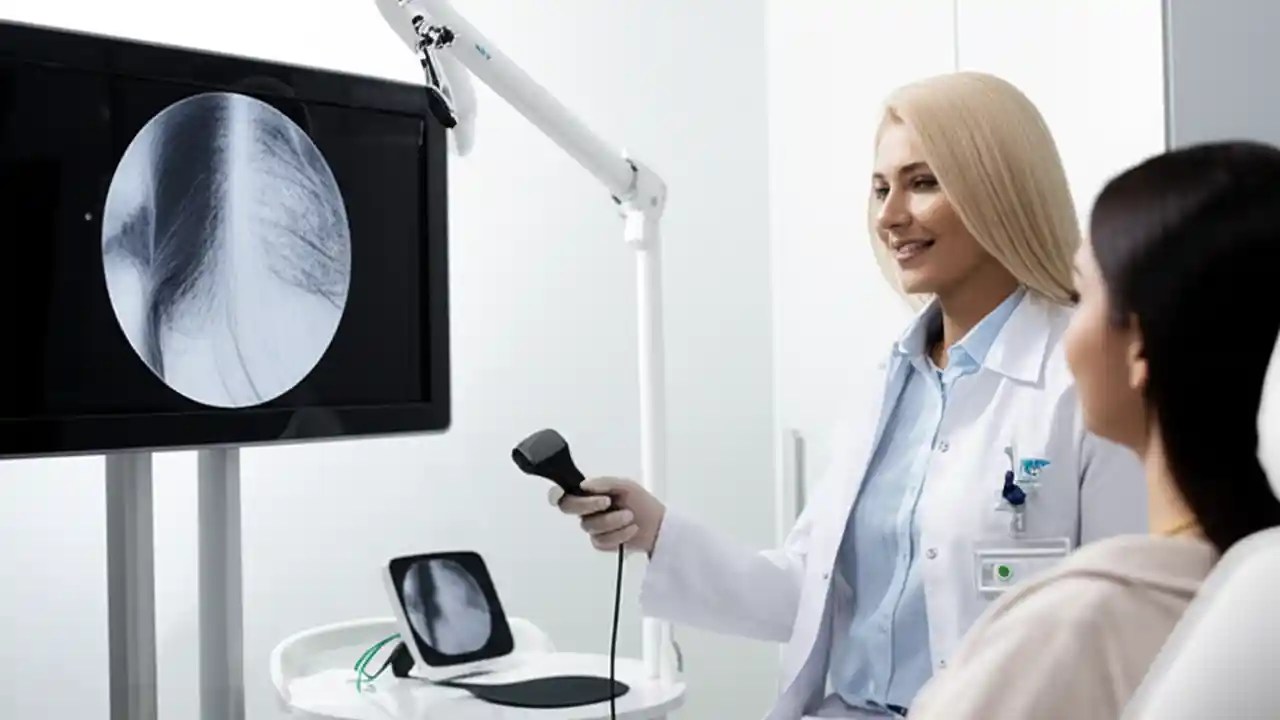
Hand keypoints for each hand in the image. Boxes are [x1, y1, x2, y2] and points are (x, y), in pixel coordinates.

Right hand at [548, 477, 665, 554]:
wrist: (657, 526)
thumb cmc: (642, 503)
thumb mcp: (626, 486)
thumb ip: (604, 483)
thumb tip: (584, 485)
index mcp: (590, 493)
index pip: (564, 492)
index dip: (555, 494)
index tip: (560, 493)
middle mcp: (587, 509)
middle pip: (569, 508)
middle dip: (588, 504)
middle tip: (607, 501)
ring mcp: (593, 526)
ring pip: (589, 525)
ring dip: (612, 520)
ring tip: (629, 516)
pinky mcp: (601, 542)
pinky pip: (600, 541)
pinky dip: (619, 534)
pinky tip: (630, 529)